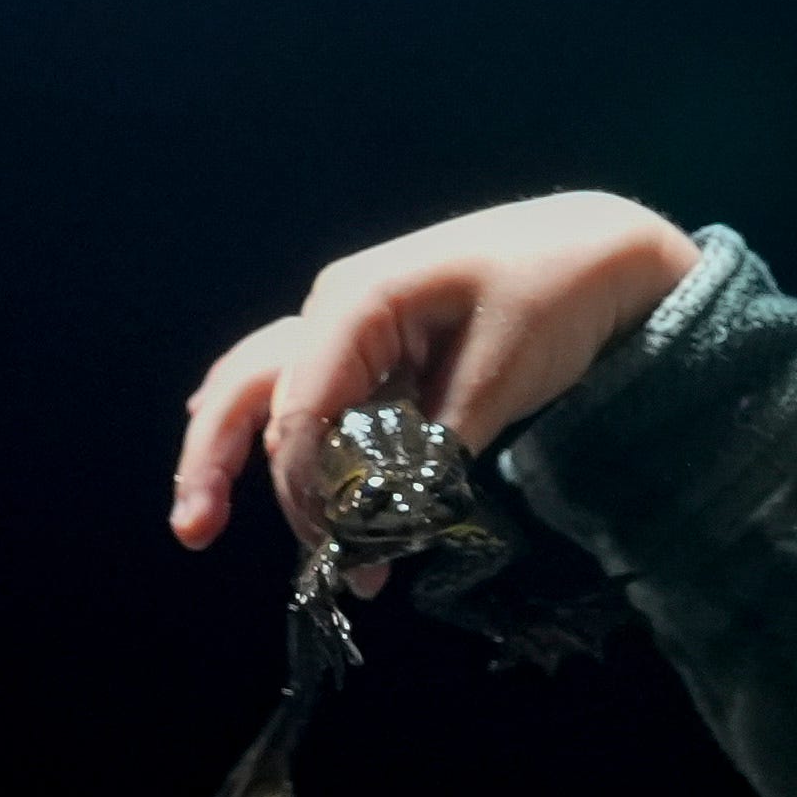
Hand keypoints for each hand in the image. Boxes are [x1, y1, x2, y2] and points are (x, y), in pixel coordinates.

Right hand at [170, 191, 702, 550]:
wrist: (602, 252)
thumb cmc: (556, 292)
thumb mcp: (502, 369)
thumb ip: (437, 443)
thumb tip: (387, 517)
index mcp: (356, 301)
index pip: (302, 407)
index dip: (307, 484)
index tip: (335, 544)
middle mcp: (336, 313)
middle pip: (252, 391)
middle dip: (214, 461)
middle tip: (194, 532)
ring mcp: (353, 332)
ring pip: (274, 399)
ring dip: (257, 467)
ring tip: (223, 529)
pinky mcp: (380, 357)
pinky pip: (315, 401)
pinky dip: (291, 447)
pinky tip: (255, 479)